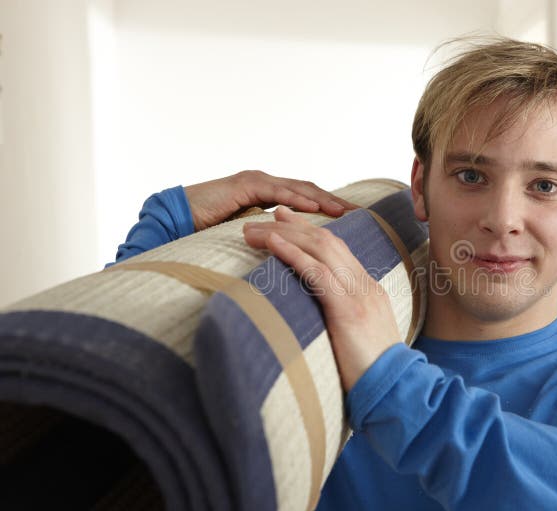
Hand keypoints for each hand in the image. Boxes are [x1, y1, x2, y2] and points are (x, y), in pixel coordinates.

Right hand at [184, 170, 359, 230]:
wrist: (177, 219)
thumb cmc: (209, 234)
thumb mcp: (251, 240)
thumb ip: (272, 244)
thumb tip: (293, 263)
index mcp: (272, 197)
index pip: (309, 202)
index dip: (331, 211)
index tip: (355, 224)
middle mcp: (269, 186)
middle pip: (310, 192)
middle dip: (335, 203)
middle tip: (360, 214)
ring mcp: (258, 181)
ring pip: (298, 189)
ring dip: (322, 200)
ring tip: (343, 211)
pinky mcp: (246, 184)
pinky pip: (276, 192)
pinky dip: (295, 200)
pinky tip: (313, 209)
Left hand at [243, 206, 401, 390]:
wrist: (396, 391)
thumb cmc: (374, 376)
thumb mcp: (360, 340)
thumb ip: (344, 322)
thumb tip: (320, 321)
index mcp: (369, 291)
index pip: (339, 250)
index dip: (311, 233)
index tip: (288, 222)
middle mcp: (366, 286)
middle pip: (328, 241)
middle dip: (295, 225)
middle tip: (268, 215)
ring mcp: (360, 295)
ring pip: (321, 249)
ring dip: (285, 235)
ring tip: (257, 229)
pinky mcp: (348, 309)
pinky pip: (317, 272)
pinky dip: (293, 254)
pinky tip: (272, 245)